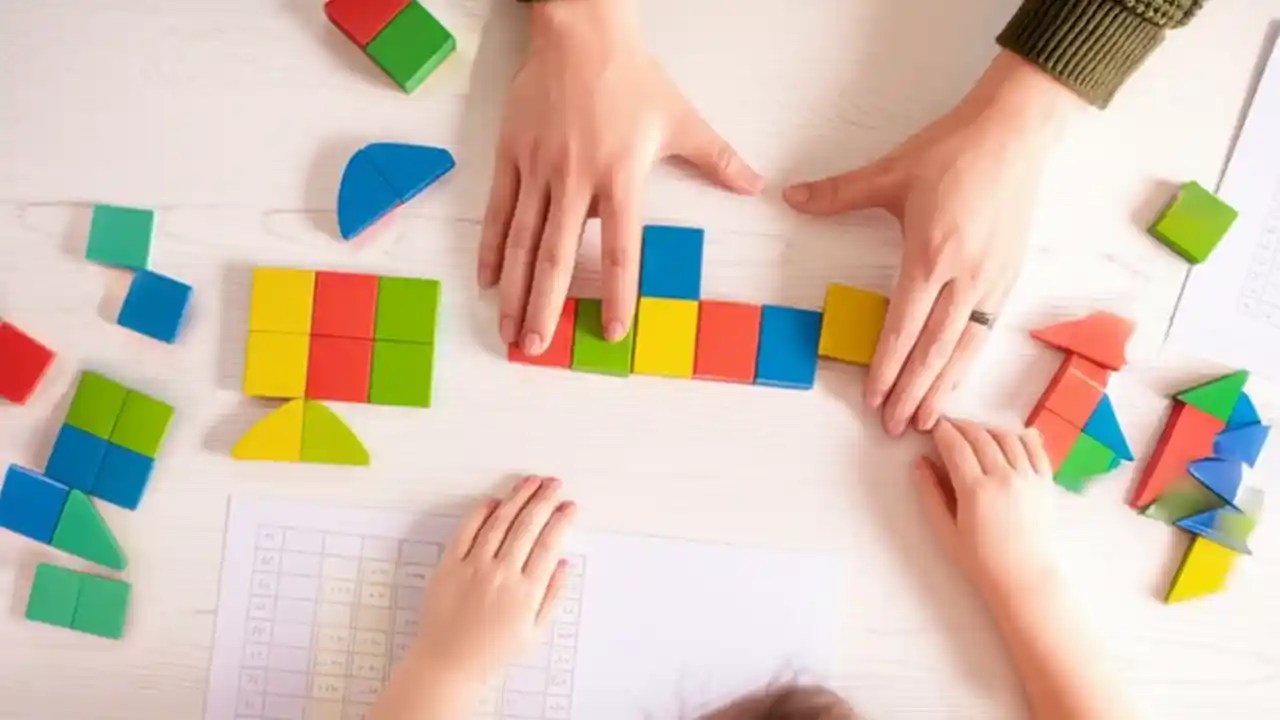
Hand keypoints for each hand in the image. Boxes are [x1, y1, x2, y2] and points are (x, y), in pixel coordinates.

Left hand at [415, 476, 575, 682]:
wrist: (448, 663)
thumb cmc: (491, 652)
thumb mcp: (534, 632)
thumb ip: (552, 595)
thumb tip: (564, 564)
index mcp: (525, 592)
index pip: (549, 543)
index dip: (562, 520)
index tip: (569, 506)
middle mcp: (501, 575)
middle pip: (527, 525)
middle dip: (544, 499)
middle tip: (554, 484)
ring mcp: (473, 567)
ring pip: (499, 521)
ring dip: (517, 497)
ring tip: (530, 482)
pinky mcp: (449, 566)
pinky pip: (466, 530)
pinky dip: (480, 512)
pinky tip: (493, 501)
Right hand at [479, 0, 763, 354]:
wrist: (580, 32)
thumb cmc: (631, 77)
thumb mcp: (681, 118)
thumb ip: (717, 158)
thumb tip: (757, 185)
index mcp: (619, 177)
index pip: (618, 251)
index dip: (616, 295)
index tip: (612, 332)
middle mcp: (575, 180)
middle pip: (555, 256)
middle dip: (544, 306)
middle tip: (535, 347)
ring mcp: (537, 168)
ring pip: (520, 241)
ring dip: (512, 290)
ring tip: (507, 329)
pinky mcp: (511, 154)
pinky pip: (497, 210)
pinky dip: (490, 248)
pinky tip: (485, 280)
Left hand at [785, 51, 1085, 435]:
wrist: (1015, 133)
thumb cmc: (952, 151)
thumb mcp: (891, 171)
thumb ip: (839, 193)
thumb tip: (791, 197)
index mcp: (931, 255)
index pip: (903, 326)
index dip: (887, 367)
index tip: (873, 398)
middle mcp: (965, 276)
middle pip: (935, 350)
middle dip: (914, 393)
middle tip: (895, 427)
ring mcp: (992, 280)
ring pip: (965, 348)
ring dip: (944, 388)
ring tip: (928, 421)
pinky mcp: (1010, 277)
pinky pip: (987, 331)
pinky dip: (969, 361)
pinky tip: (957, 379)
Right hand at [914, 418, 1059, 605]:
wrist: (1023, 576)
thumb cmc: (980, 559)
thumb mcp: (945, 530)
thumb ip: (930, 493)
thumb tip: (920, 462)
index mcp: (976, 491)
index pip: (955, 445)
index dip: (941, 430)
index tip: (933, 426)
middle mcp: (1004, 478)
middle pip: (979, 435)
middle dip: (960, 425)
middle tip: (948, 426)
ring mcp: (1028, 477)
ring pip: (1006, 436)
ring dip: (986, 428)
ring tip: (973, 433)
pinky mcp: (1045, 481)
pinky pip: (1034, 446)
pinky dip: (1019, 435)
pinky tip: (1006, 438)